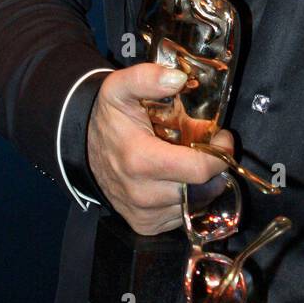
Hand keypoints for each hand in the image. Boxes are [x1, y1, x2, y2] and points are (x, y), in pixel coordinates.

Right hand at [87, 63, 236, 234]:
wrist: (81, 147)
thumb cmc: (109, 117)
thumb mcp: (121, 87)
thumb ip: (148, 77)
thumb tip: (178, 78)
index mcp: (140, 160)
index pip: (200, 171)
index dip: (220, 155)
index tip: (221, 138)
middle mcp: (142, 194)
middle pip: (202, 190)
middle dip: (214, 168)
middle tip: (209, 148)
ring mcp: (144, 214)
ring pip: (195, 205)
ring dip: (203, 185)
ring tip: (192, 162)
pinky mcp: (145, 225)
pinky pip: (182, 217)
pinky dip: (189, 200)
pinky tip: (179, 180)